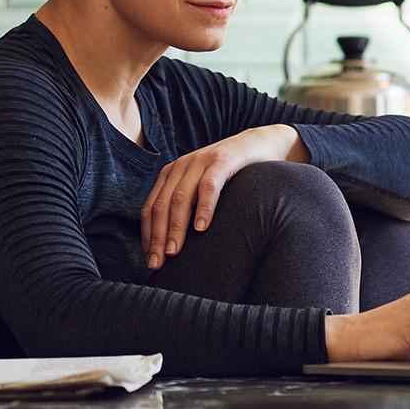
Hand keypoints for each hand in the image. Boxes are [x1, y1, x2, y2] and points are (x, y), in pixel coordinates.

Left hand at [140, 124, 307, 269]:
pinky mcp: (223, 160)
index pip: (150, 208)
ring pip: (180, 198)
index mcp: (172, 175)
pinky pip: (209, 185)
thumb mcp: (202, 189)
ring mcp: (201, 161)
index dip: (148, 236)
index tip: (150, 261)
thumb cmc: (231, 176)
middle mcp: (181, 166)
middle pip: (161, 206)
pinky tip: (202, 227)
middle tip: (158, 264)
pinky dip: (204, 207)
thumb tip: (175, 249)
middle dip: (157, 237)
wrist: (261, 144)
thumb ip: (188, 209)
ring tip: (175, 251)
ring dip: (175, 227)